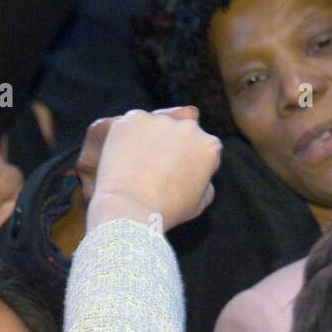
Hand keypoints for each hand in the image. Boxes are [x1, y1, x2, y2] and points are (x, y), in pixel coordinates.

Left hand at [87, 108, 220, 233]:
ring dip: (147, 138)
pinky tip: (121, 157)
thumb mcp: (198, 204)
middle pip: (179, 130)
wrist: (130, 209)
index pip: (202, 146)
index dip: (188, 159)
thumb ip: (206, 184)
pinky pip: (130, 125)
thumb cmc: (165, 212)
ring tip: (135, 164)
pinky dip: (124, 137)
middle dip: (169, 144)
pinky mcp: (133, 119)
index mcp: (209, 146)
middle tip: (152, 167)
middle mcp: (188, 127)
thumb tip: (203, 176)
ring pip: (154, 124)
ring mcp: (160, 120)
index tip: (173, 173)